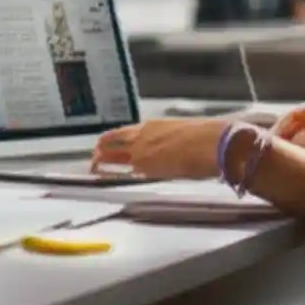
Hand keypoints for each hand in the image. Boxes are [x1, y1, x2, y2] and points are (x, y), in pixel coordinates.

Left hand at [91, 119, 229, 179]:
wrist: (211, 143)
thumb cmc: (205, 137)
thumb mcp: (183, 133)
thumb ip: (169, 141)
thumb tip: (171, 149)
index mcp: (152, 126)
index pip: (124, 133)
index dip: (113, 139)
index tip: (106, 145)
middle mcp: (142, 137)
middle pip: (112, 142)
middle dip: (102, 150)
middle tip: (96, 158)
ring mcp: (142, 152)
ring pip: (112, 155)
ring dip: (101, 162)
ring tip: (93, 167)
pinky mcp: (146, 168)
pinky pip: (122, 172)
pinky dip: (110, 174)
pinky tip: (104, 178)